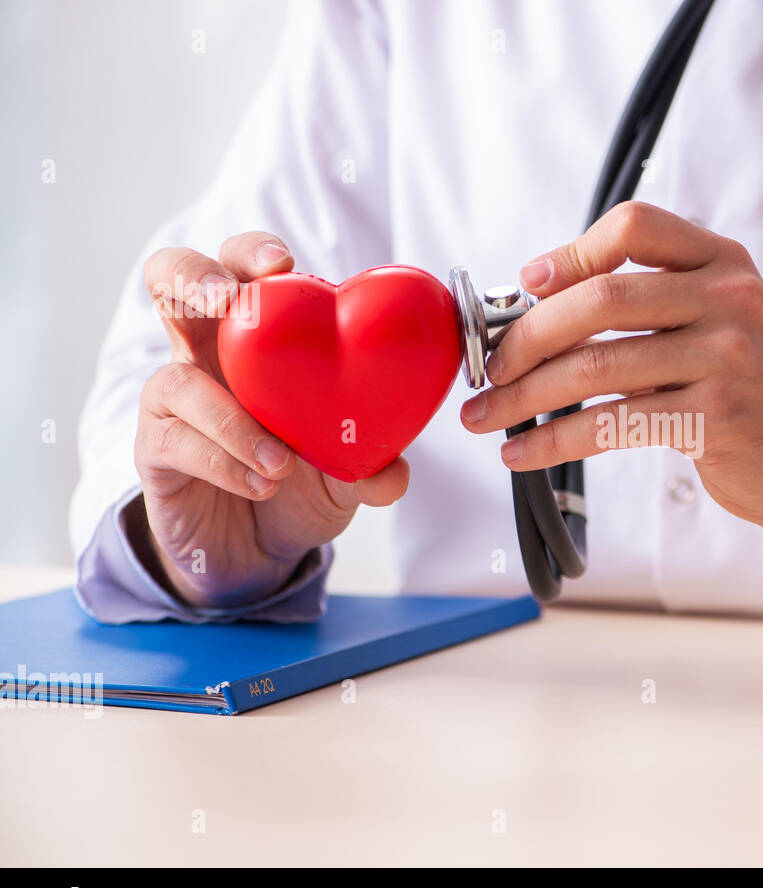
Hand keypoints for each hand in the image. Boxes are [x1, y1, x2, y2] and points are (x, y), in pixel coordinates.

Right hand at [136, 232, 408, 607]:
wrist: (254, 548)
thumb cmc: (298, 482)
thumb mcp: (347, 473)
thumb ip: (371, 464)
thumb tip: (395, 471)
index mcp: (256, 336)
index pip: (241, 269)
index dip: (253, 252)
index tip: (283, 264)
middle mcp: (205, 354)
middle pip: (170, 278)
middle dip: (196, 278)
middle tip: (228, 302)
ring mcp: (173, 400)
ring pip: (175, 381)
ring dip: (234, 422)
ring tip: (283, 463)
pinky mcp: (155, 450)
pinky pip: (178, 443)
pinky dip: (226, 463)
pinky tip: (263, 483)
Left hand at [460, 202, 762, 593]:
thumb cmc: (762, 393)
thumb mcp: (722, 326)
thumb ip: (655, 308)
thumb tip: (542, 313)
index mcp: (722, 264)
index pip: (635, 226)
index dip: (571, 251)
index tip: (526, 286)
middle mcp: (728, 299)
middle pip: (600, 298)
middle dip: (525, 337)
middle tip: (488, 370)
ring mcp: (727, 357)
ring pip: (597, 365)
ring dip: (524, 397)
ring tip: (486, 418)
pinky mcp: (718, 416)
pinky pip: (614, 423)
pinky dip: (556, 440)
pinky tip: (527, 453)